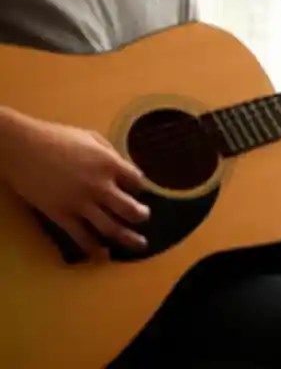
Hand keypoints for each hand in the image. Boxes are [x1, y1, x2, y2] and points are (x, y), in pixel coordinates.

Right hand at [0, 115, 149, 258]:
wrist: (21, 147)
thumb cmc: (56, 137)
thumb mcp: (90, 137)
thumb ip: (110, 154)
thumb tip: (123, 167)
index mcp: (109, 163)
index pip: (137, 181)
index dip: (139, 187)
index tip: (136, 190)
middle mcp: (100, 186)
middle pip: (130, 209)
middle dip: (141, 216)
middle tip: (144, 217)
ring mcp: (80, 203)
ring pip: (110, 227)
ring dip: (128, 238)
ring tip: (139, 243)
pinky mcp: (61, 215)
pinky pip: (81, 237)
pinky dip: (94, 249)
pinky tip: (103, 256)